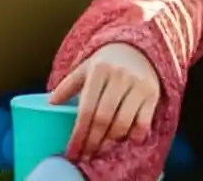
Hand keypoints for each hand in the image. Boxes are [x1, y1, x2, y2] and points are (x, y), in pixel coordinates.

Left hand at [49, 42, 160, 160]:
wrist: (137, 48)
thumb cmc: (105, 63)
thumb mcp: (85, 69)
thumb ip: (68, 85)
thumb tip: (50, 102)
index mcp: (97, 71)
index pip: (86, 108)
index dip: (79, 132)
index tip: (72, 149)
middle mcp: (118, 77)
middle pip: (103, 118)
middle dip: (93, 141)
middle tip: (85, 155)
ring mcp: (137, 86)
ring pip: (123, 123)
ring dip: (111, 141)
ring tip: (100, 150)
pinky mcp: (153, 94)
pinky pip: (144, 121)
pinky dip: (135, 134)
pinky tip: (125, 140)